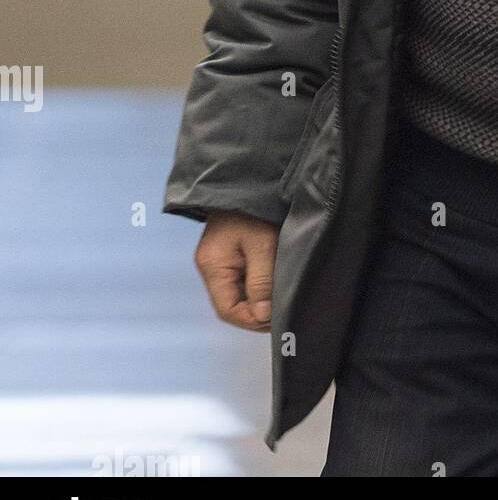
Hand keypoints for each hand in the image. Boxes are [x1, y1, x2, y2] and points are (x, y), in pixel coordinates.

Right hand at [195, 211, 279, 331]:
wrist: (249, 178)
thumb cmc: (254, 210)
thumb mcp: (263, 245)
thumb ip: (262, 281)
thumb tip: (262, 316)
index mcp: (213, 266)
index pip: (227, 309)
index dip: (251, 320)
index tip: (276, 322)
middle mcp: (212, 266)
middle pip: (232, 304)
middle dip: (256, 314)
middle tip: (282, 315)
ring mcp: (221, 260)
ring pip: (239, 293)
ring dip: (259, 301)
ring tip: (281, 303)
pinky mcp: (232, 253)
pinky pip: (243, 279)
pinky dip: (258, 287)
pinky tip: (274, 287)